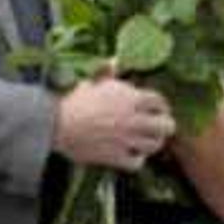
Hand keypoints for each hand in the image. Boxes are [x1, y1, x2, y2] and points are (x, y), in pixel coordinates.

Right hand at [53, 78, 175, 171]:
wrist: (57, 124)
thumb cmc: (75, 101)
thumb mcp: (94, 81)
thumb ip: (108, 72)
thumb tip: (113, 60)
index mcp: (133, 99)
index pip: (160, 101)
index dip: (161, 106)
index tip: (158, 109)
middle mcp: (134, 119)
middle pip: (167, 126)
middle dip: (165, 125)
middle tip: (158, 126)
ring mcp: (126, 139)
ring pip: (155, 145)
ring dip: (153, 143)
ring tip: (148, 141)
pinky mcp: (115, 156)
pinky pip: (137, 163)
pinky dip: (137, 160)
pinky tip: (132, 155)